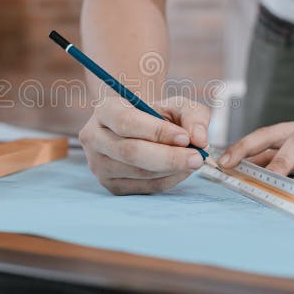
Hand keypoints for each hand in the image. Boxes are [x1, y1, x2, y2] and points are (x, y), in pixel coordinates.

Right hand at [79, 96, 210, 194]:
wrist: (141, 130)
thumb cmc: (158, 115)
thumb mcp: (177, 106)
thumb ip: (193, 116)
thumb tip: (199, 139)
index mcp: (105, 110)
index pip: (127, 122)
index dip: (157, 132)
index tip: (186, 138)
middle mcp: (94, 137)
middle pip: (130, 152)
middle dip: (168, 157)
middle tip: (197, 157)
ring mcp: (99, 165)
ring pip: (138, 172)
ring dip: (171, 170)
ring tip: (192, 161)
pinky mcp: (110, 185)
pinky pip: (143, 187)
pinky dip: (167, 181)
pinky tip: (180, 171)